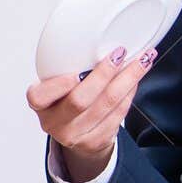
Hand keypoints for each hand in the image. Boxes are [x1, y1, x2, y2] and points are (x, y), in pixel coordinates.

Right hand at [27, 46, 156, 181]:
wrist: (78, 132)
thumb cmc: (68, 99)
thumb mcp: (58, 84)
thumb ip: (67, 68)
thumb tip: (99, 41)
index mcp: (40, 104)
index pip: (39, 97)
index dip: (57, 86)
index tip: (75, 73)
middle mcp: (54, 123)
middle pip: (80, 100)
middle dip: (104, 74)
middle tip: (120, 53)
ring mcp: (75, 135)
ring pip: (107, 105)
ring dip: (128, 79)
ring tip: (142, 60)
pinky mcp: (96, 142)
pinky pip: (119, 114)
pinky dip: (130, 93)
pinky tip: (136, 79)